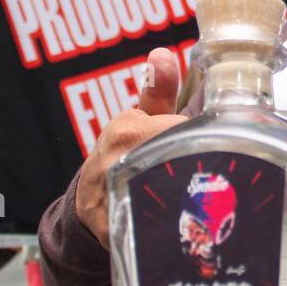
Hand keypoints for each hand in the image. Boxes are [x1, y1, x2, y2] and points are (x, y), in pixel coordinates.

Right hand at [75, 48, 185, 245]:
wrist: (88, 207)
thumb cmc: (120, 156)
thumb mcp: (135, 120)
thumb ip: (157, 90)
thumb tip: (161, 54)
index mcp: (127, 130)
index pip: (187, 129)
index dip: (199, 140)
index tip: (197, 147)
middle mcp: (120, 162)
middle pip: (187, 159)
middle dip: (199, 167)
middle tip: (196, 174)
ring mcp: (121, 198)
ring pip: (182, 193)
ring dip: (194, 195)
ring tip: (192, 196)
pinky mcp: (124, 231)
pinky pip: (168, 225)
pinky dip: (180, 223)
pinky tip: (184, 220)